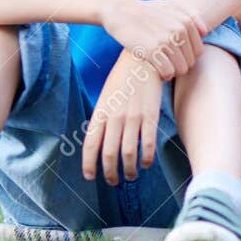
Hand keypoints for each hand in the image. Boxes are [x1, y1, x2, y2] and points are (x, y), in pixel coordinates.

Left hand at [82, 49, 164, 184]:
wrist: (144, 59)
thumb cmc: (123, 77)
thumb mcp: (106, 95)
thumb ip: (103, 117)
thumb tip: (102, 141)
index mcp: (101, 112)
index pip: (91, 145)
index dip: (89, 164)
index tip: (90, 177)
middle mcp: (115, 117)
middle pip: (109, 154)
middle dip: (110, 173)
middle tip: (114, 181)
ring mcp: (133, 117)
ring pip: (129, 153)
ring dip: (129, 169)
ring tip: (131, 175)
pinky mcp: (151, 116)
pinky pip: (148, 143)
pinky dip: (147, 158)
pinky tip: (147, 163)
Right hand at [99, 0, 207, 80]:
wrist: (119, 10)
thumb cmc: (146, 11)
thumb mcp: (170, 6)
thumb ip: (191, 15)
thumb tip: (205, 32)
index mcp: (186, 21)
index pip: (198, 51)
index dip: (187, 57)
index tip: (174, 55)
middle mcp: (179, 30)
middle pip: (190, 62)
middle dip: (180, 65)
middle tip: (166, 62)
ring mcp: (166, 40)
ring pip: (181, 70)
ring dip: (172, 72)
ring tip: (161, 66)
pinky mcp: (152, 50)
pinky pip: (167, 73)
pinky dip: (163, 75)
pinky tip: (156, 70)